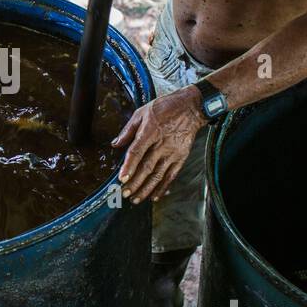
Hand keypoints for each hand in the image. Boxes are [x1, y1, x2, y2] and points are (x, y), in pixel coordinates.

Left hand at [113, 88, 204, 202]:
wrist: (191, 107)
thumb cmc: (166, 108)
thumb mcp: (142, 112)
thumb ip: (128, 130)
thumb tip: (116, 144)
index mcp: (150, 131)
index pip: (137, 151)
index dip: (129, 166)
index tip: (122, 178)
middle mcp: (162, 144)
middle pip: (146, 167)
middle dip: (135, 183)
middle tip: (124, 193)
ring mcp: (173, 152)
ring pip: (158, 175)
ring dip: (146, 189)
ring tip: (135, 199)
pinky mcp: (181, 157)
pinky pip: (171, 176)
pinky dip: (163, 187)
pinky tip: (155, 196)